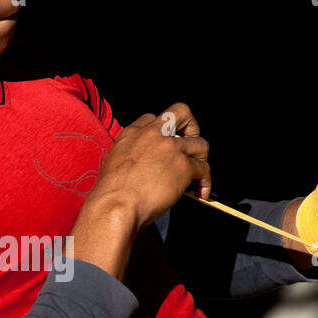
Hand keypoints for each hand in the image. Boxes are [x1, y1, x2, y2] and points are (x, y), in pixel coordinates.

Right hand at [91, 103, 209, 229]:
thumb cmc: (111, 194)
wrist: (116, 205)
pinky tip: (200, 192)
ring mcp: (170, 147)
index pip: (153, 118)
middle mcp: (152, 134)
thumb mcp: (114, 163)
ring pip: (200, 143)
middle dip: (191, 126)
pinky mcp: (183, 165)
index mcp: (132, 133)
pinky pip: (203, 169)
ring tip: (197, 175)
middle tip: (191, 145)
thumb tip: (146, 167)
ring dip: (201, 159)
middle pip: (181, 112)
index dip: (164, 132)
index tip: (166, 145)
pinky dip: (205, 181)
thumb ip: (131, 156)